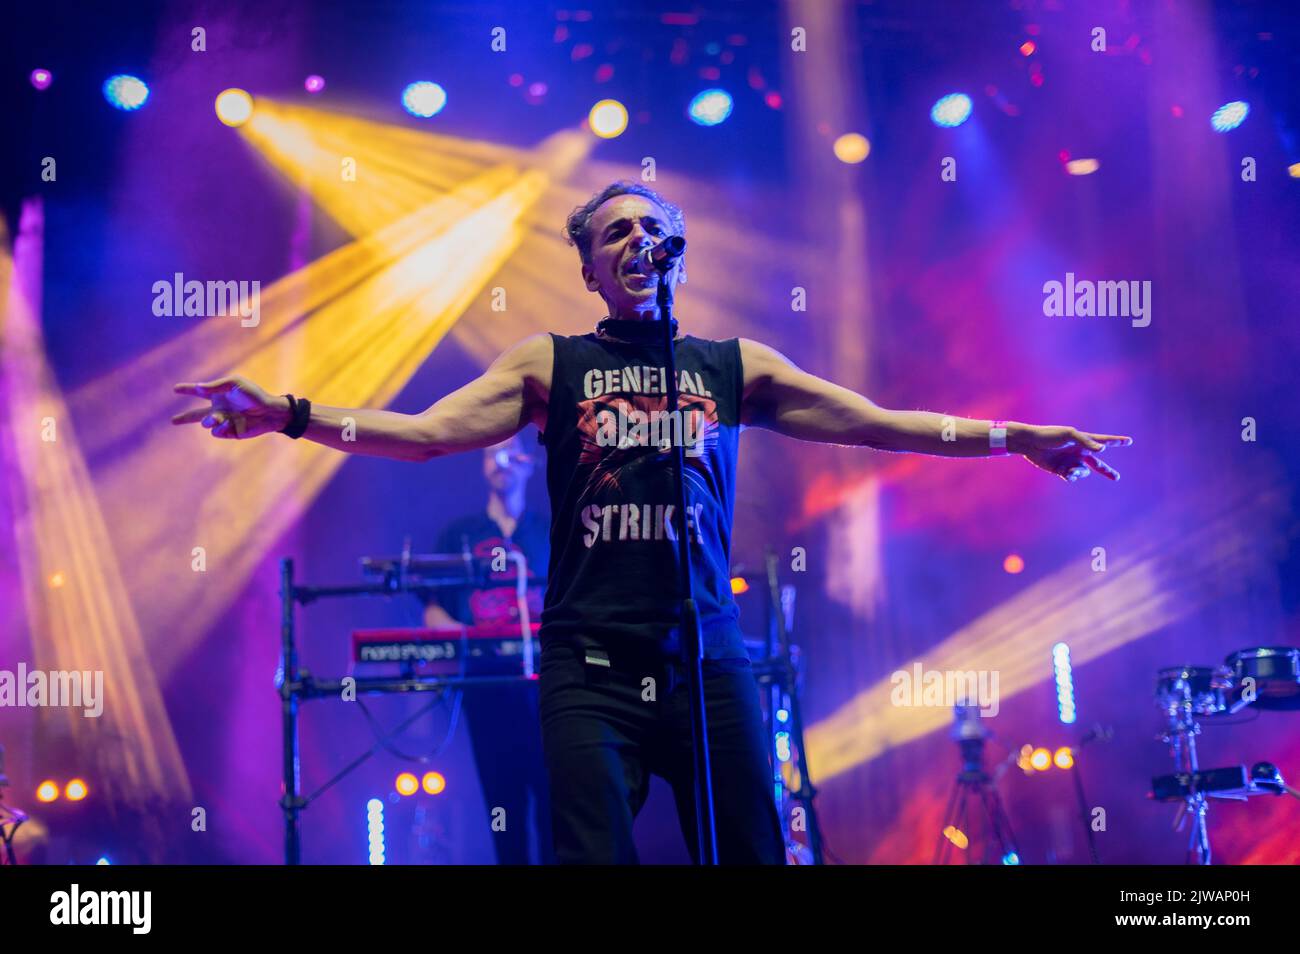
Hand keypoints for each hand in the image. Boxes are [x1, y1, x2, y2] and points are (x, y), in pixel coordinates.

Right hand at [171, 376, 291, 439]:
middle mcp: (219, 408)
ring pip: (206, 423)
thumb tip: (197, 388)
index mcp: (218, 395)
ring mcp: (224, 421)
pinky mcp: (229, 432)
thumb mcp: (233, 384)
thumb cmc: (254, 395)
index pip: (199, 391)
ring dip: (210, 420)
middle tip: (173, 420)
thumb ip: (214, 387)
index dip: (188, 389)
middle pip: (196, 414)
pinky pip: (216, 432)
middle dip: (184, 418)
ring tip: (219, 417)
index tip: (175, 389)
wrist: (268, 411)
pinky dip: (220, 427)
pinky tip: (229, 423)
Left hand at [1015, 424, 1132, 482]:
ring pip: (1083, 472)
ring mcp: (1070, 462)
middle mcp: (1078, 452)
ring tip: (1070, 470)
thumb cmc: (1050, 435)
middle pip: (1097, 464)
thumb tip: (1102, 450)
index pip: (1103, 441)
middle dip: (1106, 471)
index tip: (1129, 441)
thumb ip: (1086, 441)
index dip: (1116, 441)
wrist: (1030, 443)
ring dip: (1079, 473)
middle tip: (1116, 477)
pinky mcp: (1061, 470)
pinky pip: (1072, 477)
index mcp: (1083, 441)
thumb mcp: (1069, 435)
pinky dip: (1071, 477)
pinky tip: (1066, 473)